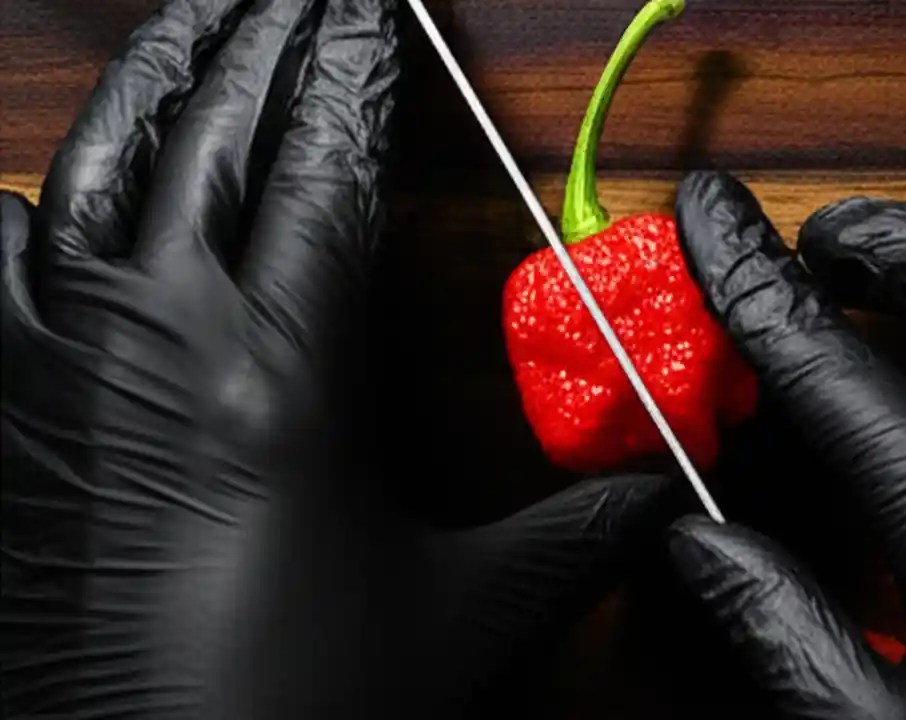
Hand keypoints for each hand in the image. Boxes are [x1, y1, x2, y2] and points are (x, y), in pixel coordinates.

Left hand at [1, 1, 671, 715]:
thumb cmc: (288, 707)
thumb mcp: (460, 621)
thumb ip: (571, 541)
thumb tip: (669, 502)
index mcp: (281, 376)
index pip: (325, 170)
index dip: (352, 72)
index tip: (368, 4)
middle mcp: (154, 340)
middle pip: (212, 134)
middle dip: (262, 36)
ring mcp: (55, 364)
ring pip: (97, 167)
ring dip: (157, 78)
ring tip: (197, 20)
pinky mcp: (1, 407)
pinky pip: (0, 259)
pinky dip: (35, 198)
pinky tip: (52, 182)